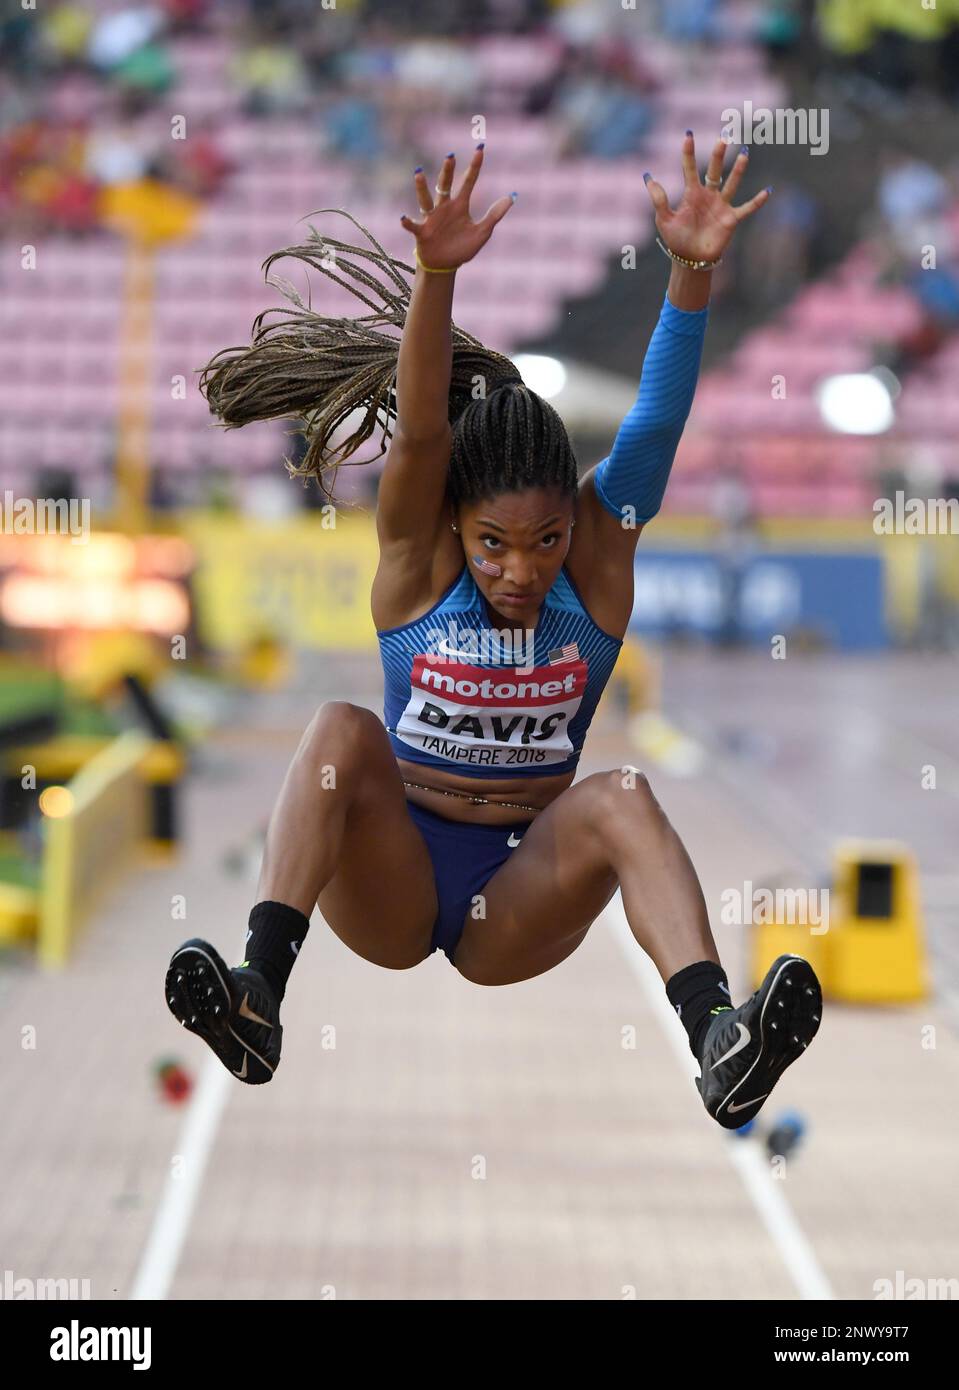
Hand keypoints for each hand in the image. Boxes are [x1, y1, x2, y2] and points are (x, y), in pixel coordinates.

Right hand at [400, 146, 514, 271]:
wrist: (445, 265)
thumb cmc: (462, 247)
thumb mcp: (482, 232)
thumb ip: (495, 215)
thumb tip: (512, 196)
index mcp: (460, 206)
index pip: (469, 182)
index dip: (475, 166)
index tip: (480, 149)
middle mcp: (445, 207)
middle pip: (445, 185)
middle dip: (448, 171)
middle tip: (450, 156)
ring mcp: (432, 218)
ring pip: (426, 200)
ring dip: (422, 188)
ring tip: (419, 173)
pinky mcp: (422, 232)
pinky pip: (413, 226)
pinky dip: (408, 222)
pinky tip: (403, 218)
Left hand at [643, 133, 769, 263]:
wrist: (689, 260)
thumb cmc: (676, 239)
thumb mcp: (663, 219)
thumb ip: (659, 199)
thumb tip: (648, 176)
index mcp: (691, 193)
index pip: (689, 168)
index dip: (688, 153)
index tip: (688, 135)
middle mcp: (708, 196)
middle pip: (714, 170)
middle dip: (718, 155)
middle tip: (723, 138)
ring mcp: (721, 206)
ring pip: (731, 184)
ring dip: (738, 170)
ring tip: (744, 154)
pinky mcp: (730, 220)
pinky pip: (746, 209)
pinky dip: (756, 202)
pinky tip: (767, 192)